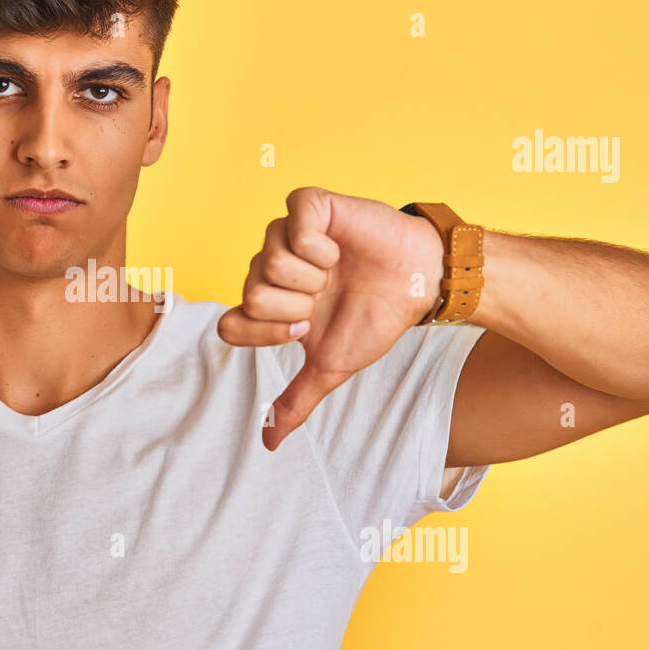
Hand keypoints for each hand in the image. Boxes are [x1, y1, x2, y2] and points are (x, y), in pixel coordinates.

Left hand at [217, 188, 443, 450]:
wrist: (418, 286)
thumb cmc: (373, 319)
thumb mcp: (331, 367)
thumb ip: (296, 400)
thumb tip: (269, 443)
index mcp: (265, 304)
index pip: (229, 324)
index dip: (267, 334)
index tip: (306, 330)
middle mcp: (267, 267)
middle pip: (251, 296)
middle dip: (297, 307)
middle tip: (325, 297)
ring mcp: (284, 234)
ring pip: (269, 264)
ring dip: (314, 278)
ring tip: (334, 272)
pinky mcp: (308, 206)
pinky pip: (292, 227)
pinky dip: (320, 248)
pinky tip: (338, 250)